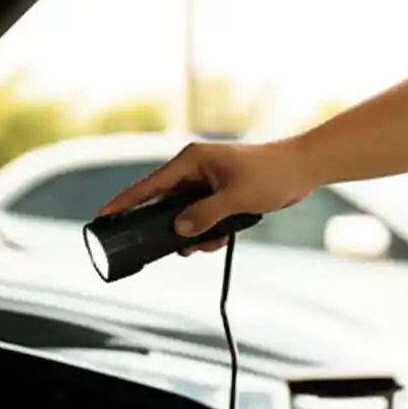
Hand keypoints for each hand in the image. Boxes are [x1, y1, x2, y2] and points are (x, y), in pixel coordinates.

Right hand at [98, 139, 316, 255]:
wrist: (302, 169)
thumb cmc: (271, 174)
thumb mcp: (235, 199)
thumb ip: (204, 216)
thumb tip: (179, 232)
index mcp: (191, 160)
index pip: (149, 185)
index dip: (125, 202)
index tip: (104, 216)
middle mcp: (194, 170)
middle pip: (165, 204)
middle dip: (170, 229)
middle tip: (172, 247)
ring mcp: (205, 183)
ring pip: (184, 216)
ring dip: (194, 234)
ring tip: (209, 244)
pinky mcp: (218, 194)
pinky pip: (201, 217)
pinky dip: (208, 231)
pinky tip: (221, 238)